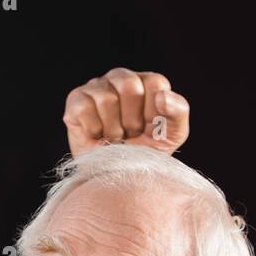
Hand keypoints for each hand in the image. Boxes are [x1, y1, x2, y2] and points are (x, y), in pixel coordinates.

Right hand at [64, 67, 189, 156]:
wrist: (117, 176)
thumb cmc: (146, 152)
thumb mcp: (172, 135)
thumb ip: (178, 111)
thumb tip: (163, 95)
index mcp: (147, 83)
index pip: (154, 83)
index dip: (153, 112)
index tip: (149, 128)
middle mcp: (121, 78)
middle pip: (128, 84)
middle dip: (132, 119)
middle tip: (131, 135)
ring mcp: (97, 87)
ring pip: (106, 98)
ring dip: (113, 128)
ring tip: (114, 138)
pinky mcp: (76, 100)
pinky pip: (84, 108)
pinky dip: (94, 129)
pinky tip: (97, 136)